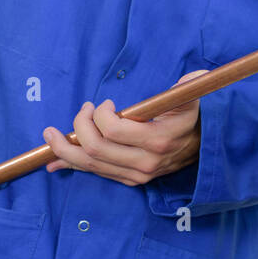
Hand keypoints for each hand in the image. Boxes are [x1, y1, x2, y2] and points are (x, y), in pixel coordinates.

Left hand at [42, 71, 207, 185]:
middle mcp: (145, 162)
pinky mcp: (132, 181)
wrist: (207, 147)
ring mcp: (137, 174)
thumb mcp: (190, 97)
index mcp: (158, 139)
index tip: (104, 103)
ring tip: (49, 136)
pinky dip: (73, 165)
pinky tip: (56, 161)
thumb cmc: (194, 116)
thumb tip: (190, 78)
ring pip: (90, 165)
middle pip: (95, 149)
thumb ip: (184, 87)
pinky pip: (97, 173)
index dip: (99, 114)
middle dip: (78, 126)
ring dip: (65, 149)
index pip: (113, 130)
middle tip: (82, 110)